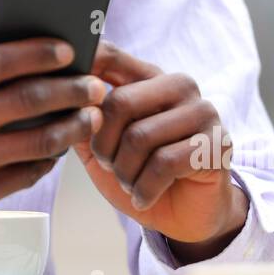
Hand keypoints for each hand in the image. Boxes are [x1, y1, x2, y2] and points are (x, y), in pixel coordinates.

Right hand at [0, 37, 105, 232]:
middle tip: (95, 86)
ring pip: (37, 142)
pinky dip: (51, 159)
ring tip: (91, 117)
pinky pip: (27, 174)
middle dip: (71, 90)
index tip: (69, 50)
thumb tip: (25, 53)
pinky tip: (61, 146)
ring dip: (73, 127)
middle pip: (27, 100)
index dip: (39, 54)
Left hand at [72, 40, 247, 251]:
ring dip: (124, 173)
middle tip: (109, 166)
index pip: (111, 57)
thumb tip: (57, 95)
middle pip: (119, 102)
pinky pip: (164, 163)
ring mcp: (203, 112)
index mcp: (149, 77)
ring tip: (130, 183)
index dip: (84, 69)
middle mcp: (179, 86)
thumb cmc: (141, 175)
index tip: (64, 92)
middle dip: (104, 146)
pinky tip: (144, 196)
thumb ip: (83, 120)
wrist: (186, 217)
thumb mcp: (103, 147)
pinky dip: (145, 188)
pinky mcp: (217, 144)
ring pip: (140, 137)